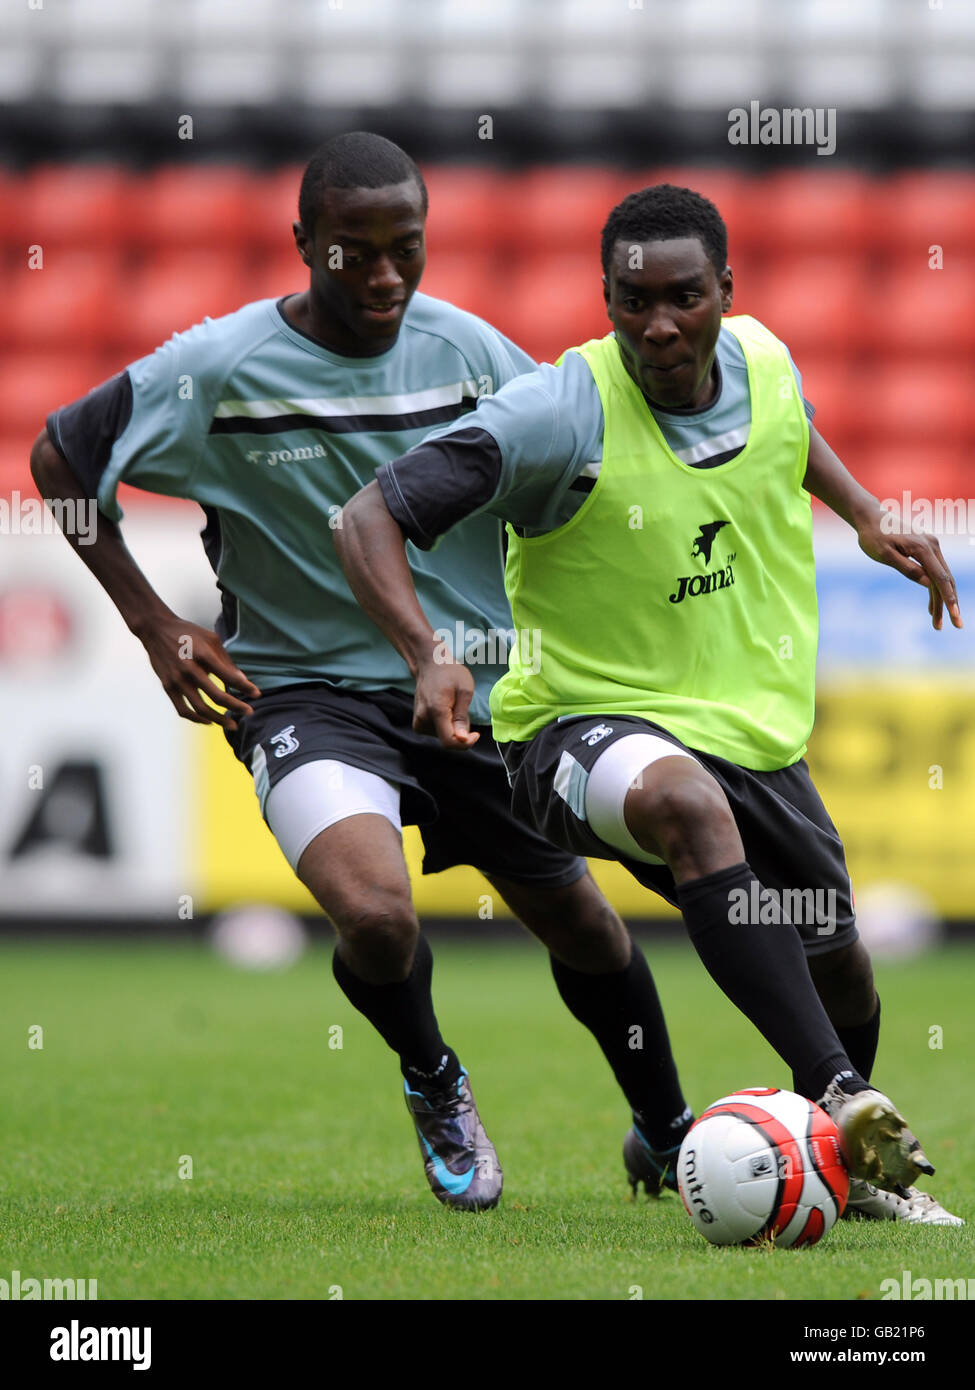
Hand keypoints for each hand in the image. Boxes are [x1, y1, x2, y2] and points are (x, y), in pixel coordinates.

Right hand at [139, 616, 260, 728]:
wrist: (155, 630)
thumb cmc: (188, 633)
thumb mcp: (211, 639)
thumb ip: (226, 661)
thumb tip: (242, 681)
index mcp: (203, 654)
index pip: (229, 676)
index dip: (245, 687)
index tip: (256, 694)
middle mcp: (189, 669)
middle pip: (217, 696)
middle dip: (236, 706)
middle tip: (249, 712)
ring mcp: (176, 680)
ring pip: (200, 708)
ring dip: (219, 719)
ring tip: (232, 724)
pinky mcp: (167, 687)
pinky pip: (182, 710)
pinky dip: (197, 719)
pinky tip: (209, 721)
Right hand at [413, 656, 479, 748]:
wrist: (430, 665)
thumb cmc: (450, 673)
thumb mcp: (465, 690)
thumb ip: (462, 716)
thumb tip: (462, 739)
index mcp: (436, 710)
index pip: (448, 741)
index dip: (465, 744)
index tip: (476, 734)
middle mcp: (423, 718)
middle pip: (447, 739)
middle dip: (460, 731)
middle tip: (462, 709)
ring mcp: (418, 721)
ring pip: (442, 737)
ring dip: (452, 727)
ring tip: (452, 706)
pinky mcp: (417, 723)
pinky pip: (436, 733)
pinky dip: (444, 726)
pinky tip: (445, 711)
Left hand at [857, 511, 962, 631]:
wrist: (870, 517)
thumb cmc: (873, 536)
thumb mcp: (884, 555)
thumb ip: (907, 568)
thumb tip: (928, 584)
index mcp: (923, 547)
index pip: (940, 577)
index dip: (949, 598)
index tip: (955, 615)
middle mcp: (932, 545)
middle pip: (945, 580)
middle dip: (950, 604)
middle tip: (955, 626)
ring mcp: (931, 546)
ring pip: (941, 578)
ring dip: (941, 600)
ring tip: (938, 624)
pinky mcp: (926, 549)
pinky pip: (934, 572)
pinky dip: (934, 590)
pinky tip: (932, 608)